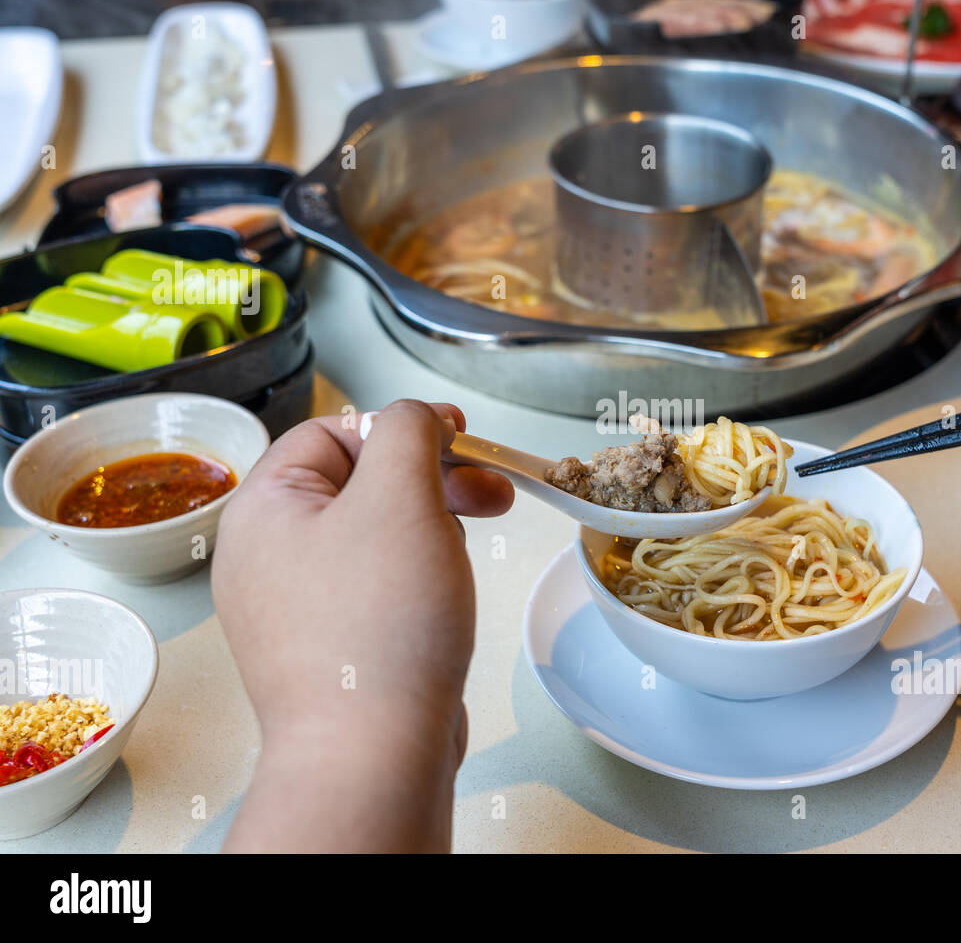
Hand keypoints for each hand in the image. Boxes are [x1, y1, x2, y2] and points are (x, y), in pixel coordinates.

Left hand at [211, 400, 512, 851]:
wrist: (372, 753)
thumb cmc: (379, 628)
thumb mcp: (400, 496)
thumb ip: (409, 431)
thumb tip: (417, 416)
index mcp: (263, 509)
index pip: (334, 433)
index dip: (404, 427)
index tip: (460, 435)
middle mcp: (267, 557)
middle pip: (357, 484)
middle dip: (432, 478)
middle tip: (490, 487)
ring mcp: (296, 608)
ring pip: (372, 537)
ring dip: (431, 524)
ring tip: (473, 540)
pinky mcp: (330, 648)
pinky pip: (376, 587)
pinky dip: (417, 576)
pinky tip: (447, 590)